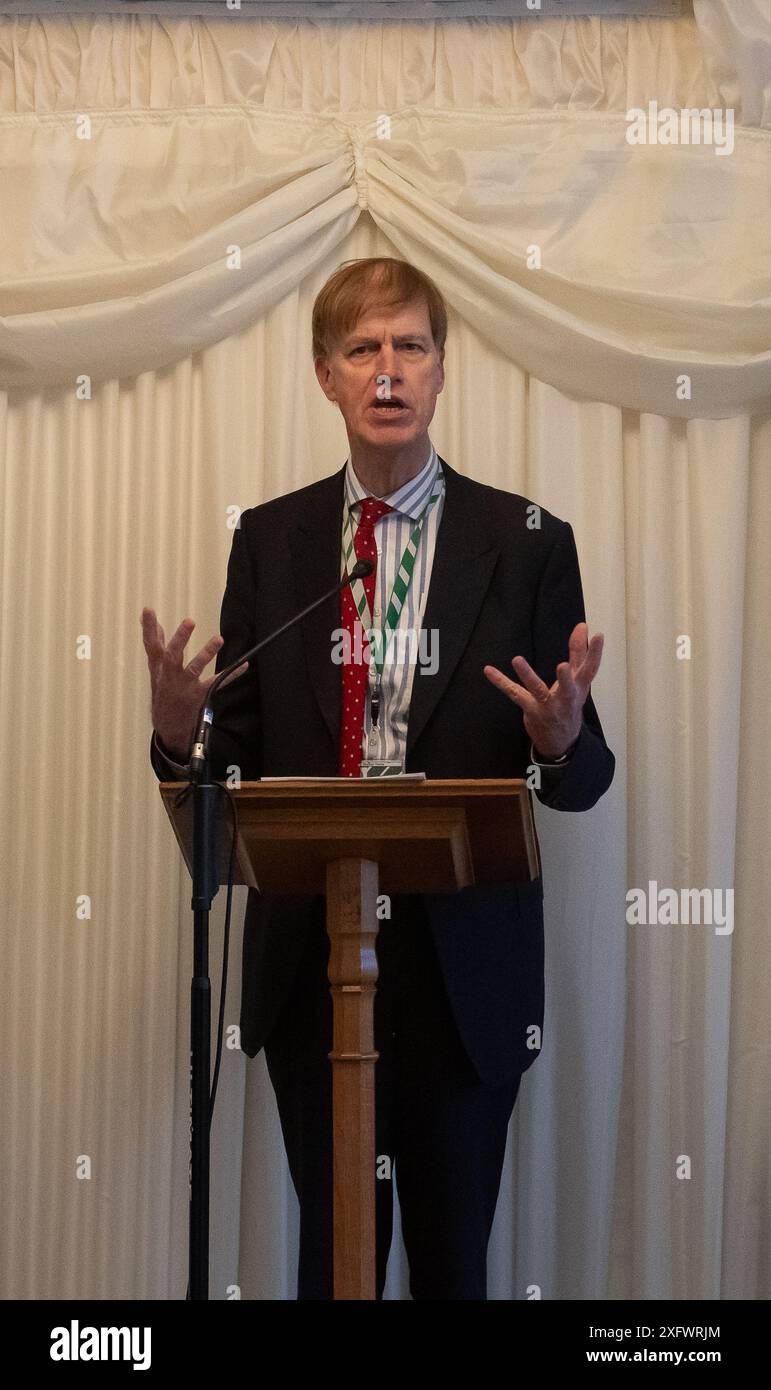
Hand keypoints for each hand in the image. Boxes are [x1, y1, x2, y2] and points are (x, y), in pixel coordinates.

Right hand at [140, 608, 245, 759]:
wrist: (168, 725)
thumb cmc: (163, 691)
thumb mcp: (155, 669)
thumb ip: (156, 644)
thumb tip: (153, 622)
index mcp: (159, 667)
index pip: (151, 644)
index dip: (148, 628)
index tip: (148, 610)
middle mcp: (170, 676)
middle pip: (172, 655)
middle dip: (180, 639)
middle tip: (189, 622)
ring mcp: (184, 686)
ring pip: (195, 668)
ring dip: (207, 653)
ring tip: (218, 639)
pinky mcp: (199, 695)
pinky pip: (217, 683)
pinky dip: (232, 674)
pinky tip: (243, 665)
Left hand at [483, 622, 603, 758]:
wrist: (561, 740)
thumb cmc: (570, 702)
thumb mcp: (578, 681)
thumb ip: (579, 653)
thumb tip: (583, 626)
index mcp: (580, 688)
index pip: (590, 670)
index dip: (596, 653)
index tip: (599, 635)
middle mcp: (566, 698)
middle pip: (568, 688)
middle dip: (565, 678)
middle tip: (562, 666)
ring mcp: (547, 705)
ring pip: (538, 690)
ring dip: (528, 675)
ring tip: (517, 659)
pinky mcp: (530, 709)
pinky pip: (514, 693)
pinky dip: (500, 681)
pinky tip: (488, 670)